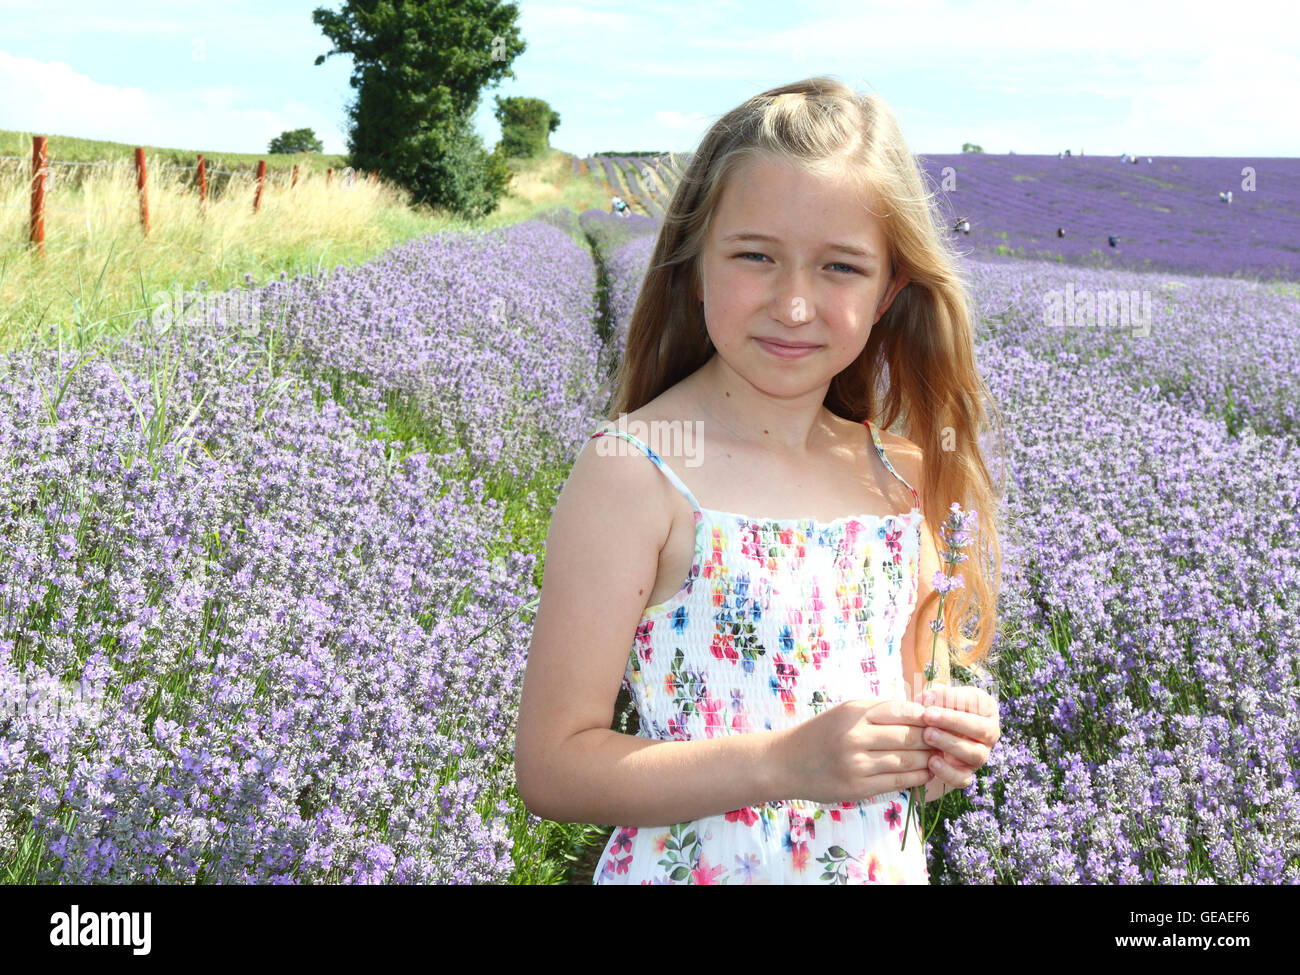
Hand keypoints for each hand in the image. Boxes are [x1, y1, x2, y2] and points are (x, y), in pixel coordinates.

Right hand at [776, 697, 938, 804]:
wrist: (787, 763)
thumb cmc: (821, 733)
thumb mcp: (846, 712)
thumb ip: (879, 710)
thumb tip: (920, 712)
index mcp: (855, 713)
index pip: (904, 712)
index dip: (927, 717)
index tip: (940, 720)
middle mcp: (856, 737)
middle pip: (910, 737)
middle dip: (933, 739)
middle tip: (949, 740)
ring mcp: (857, 764)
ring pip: (907, 761)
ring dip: (929, 760)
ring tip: (940, 757)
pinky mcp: (858, 788)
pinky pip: (897, 782)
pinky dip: (916, 778)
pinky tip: (925, 773)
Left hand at [919, 684, 999, 792]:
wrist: (931, 736)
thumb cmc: (936, 709)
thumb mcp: (937, 697)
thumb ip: (933, 696)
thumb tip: (927, 699)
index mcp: (985, 709)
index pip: (979, 703)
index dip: (955, 700)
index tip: (930, 698)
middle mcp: (988, 734)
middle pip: (982, 730)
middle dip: (953, 722)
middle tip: (928, 716)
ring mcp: (980, 756)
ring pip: (975, 754)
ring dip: (950, 744)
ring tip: (927, 735)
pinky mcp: (966, 775)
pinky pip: (963, 778)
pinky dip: (948, 772)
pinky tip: (931, 761)